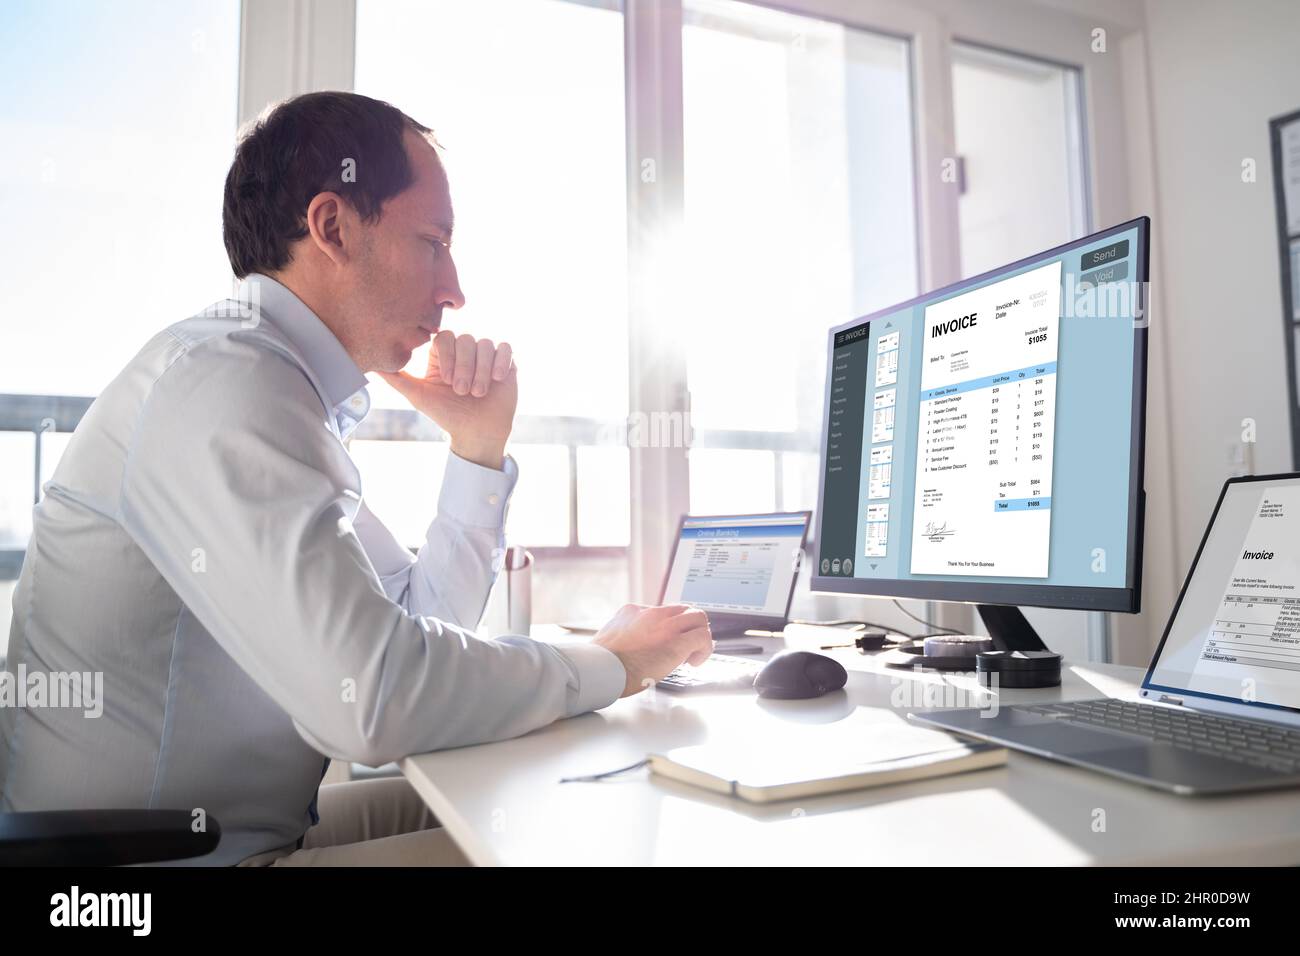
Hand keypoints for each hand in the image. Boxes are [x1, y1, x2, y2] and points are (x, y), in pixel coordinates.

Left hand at [377, 331, 516, 468]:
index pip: (445, 337)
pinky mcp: (506, 362)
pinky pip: (505, 348)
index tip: (445, 380)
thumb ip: (396, 379)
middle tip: (461, 391)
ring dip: (482, 371)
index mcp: (444, 354)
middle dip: (464, 367)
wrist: (476, 433)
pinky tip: (497, 379)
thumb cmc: (446, 415)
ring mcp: (486, 356)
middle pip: (467, 339)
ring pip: (486, 344)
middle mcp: (465, 351)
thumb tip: (371, 365)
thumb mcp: (418, 396)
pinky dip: (501, 362)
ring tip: (478, 393)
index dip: (447, 356)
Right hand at [593, 604, 713, 697]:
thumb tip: (631, 647)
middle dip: (689, 627)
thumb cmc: (600, 663)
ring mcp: (666, 626)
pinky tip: (694, 662)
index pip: (664, 611)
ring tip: (692, 654)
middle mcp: (652, 614)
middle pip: (684, 609)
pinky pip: (703, 637)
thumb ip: (624, 636)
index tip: (669, 640)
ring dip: (699, 635)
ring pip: (698, 618)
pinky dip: (704, 649)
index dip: (671, 627)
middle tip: (686, 646)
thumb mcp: (609, 638)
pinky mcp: (677, 643)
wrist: (599, 670)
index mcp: (633, 611)